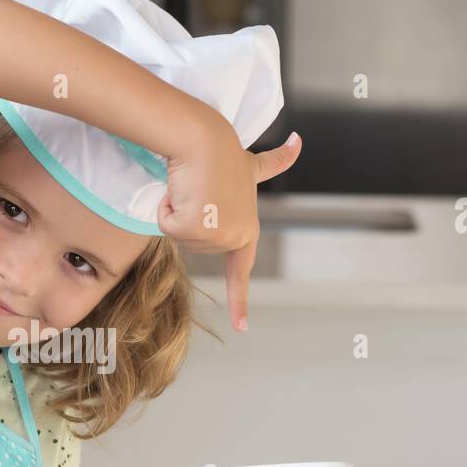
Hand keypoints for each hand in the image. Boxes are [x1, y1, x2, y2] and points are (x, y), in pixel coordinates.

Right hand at [157, 118, 301, 332]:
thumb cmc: (224, 150)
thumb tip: (300, 140)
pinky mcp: (195, 230)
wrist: (205, 139)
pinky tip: (183, 189)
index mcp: (248, 229)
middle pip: (194, 245)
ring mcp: (217, 236)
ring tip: (195, 186)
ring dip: (177, 209)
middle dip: (187, 218)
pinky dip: (166, 207)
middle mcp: (236, 237)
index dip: (239, 300)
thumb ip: (275, 163)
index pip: (241, 270)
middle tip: (201, 191)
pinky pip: (166, 226)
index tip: (242, 328)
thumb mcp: (251, 165)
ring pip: (179, 236)